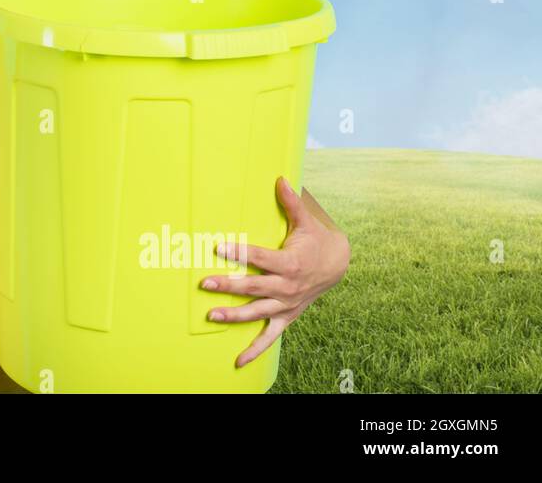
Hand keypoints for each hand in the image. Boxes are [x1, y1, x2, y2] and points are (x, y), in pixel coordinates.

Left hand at [200, 175, 349, 367]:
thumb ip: (291, 202)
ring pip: (257, 313)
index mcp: (290, 263)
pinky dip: (255, 351)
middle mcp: (287, 287)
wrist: (337, 266)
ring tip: (211, 315)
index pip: (259, 258)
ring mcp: (285, 305)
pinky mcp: (285, 317)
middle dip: (228, 285)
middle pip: (254, 288)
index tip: (218, 247)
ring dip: (234, 316)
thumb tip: (280, 178)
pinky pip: (269, 338)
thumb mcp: (307, 221)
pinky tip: (238, 362)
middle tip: (204, 282)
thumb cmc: (316, 240)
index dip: (239, 252)